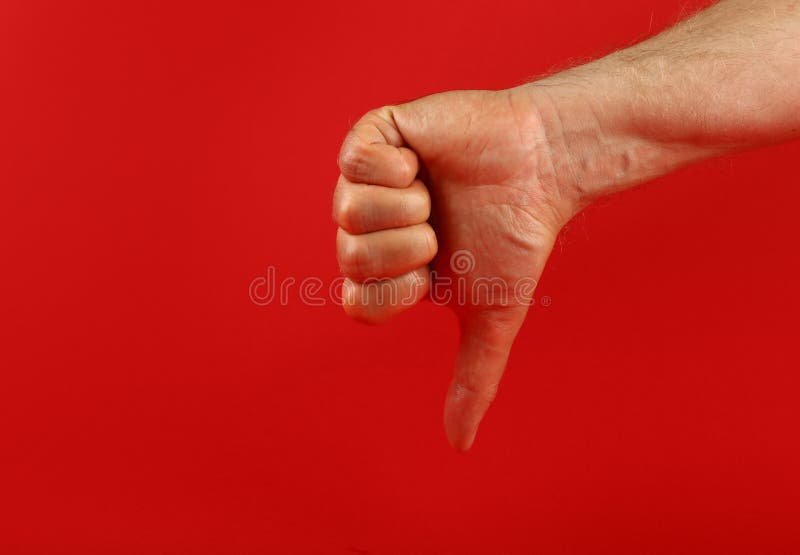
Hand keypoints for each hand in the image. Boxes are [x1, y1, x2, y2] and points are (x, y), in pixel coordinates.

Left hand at [333, 88, 582, 450]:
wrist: (540, 170)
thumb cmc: (514, 240)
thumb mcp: (490, 316)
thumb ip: (472, 379)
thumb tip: (459, 446)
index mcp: (383, 270)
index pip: (357, 302)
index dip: (400, 288)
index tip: (435, 268)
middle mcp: (365, 228)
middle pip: (349, 258)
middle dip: (409, 246)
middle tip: (440, 223)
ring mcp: (364, 182)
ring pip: (348, 212)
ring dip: (408, 208)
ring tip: (433, 191)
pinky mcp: (372, 136)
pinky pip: (357, 162)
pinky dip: (398, 168)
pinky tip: (422, 159)